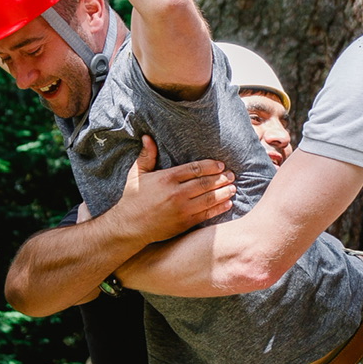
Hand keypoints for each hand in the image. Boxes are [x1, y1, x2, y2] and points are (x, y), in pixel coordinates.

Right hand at [110, 136, 234, 244]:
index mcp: (166, 178)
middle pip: (205, 183)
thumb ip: (146, 156)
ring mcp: (182, 209)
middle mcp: (176, 193)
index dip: (211, 166)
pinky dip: (219, 208)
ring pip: (209, 198)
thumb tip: (147, 137)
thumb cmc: (132, 198)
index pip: (195, 168)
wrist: (129, 226)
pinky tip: (228, 203)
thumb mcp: (136, 174)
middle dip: (221, 178)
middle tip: (232, 175)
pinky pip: (206, 214)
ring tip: (233, 187)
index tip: (221, 165)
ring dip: (224, 192)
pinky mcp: (184, 223)